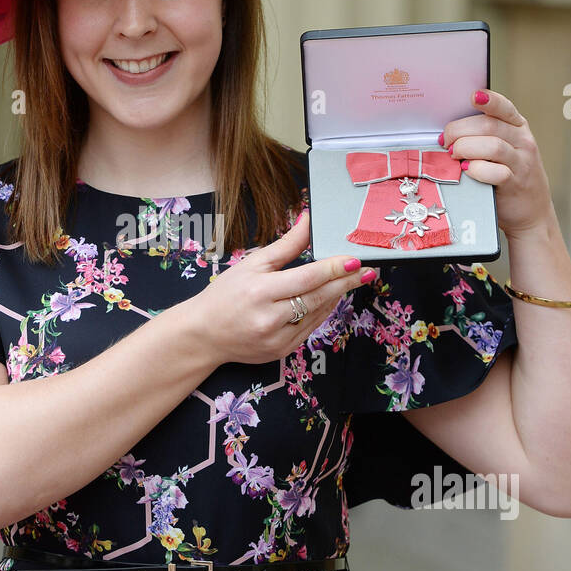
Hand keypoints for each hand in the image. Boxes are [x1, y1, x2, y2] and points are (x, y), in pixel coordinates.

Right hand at [187, 209, 376, 366]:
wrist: (203, 334)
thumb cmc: (225, 294)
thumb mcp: (252, 264)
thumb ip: (285, 245)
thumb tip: (308, 219)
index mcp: (260, 292)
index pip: (307, 278)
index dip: (334, 269)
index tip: (355, 261)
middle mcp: (269, 318)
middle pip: (318, 297)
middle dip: (346, 283)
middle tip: (368, 271)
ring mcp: (277, 339)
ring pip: (317, 314)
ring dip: (336, 296)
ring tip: (351, 281)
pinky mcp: (281, 351)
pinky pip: (310, 329)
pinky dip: (322, 312)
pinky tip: (329, 299)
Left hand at [441, 89, 554, 238]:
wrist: (531, 211)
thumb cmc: (508, 175)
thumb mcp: (502, 149)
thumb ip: (482, 136)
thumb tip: (446, 131)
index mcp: (518, 126)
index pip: (504, 107)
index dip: (489, 100)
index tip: (473, 96)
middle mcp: (523, 141)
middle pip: (489, 126)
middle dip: (460, 131)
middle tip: (445, 141)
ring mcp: (521, 162)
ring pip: (492, 146)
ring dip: (465, 149)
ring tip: (454, 156)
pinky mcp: (516, 183)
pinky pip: (496, 172)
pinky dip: (477, 170)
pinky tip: (467, 171)